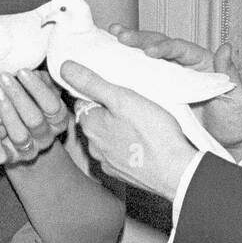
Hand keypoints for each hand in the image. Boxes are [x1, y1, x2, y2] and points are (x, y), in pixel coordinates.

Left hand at [0, 69, 71, 164]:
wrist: (26, 138)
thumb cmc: (33, 104)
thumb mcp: (43, 91)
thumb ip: (42, 81)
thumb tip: (33, 67)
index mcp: (59, 120)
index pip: (52, 106)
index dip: (37, 89)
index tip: (22, 70)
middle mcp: (46, 137)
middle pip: (35, 119)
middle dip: (18, 96)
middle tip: (3, 76)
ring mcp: (29, 150)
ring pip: (19, 135)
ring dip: (6, 111)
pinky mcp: (10, 159)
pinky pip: (1, 155)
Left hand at [59, 60, 194, 200]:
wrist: (176, 172)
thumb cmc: (152, 133)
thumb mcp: (122, 98)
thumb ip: (92, 83)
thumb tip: (65, 68)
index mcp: (89, 125)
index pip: (81, 101)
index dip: (95, 91)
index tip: (111, 87)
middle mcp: (93, 146)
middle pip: (94, 120)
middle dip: (106, 111)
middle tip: (128, 101)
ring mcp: (108, 163)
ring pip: (107, 138)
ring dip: (117, 130)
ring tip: (138, 121)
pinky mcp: (124, 174)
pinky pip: (120, 155)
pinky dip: (127, 147)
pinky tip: (143, 142)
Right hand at [109, 25, 241, 147]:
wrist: (224, 143)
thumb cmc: (231, 120)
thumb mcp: (236, 99)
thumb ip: (230, 75)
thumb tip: (226, 48)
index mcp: (200, 62)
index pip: (179, 48)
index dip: (164, 47)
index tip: (150, 51)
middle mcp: (182, 65)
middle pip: (159, 45)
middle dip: (140, 39)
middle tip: (122, 37)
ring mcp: (168, 77)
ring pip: (146, 56)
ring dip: (130, 46)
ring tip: (112, 36)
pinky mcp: (157, 91)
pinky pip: (141, 75)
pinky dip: (127, 65)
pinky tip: (110, 58)